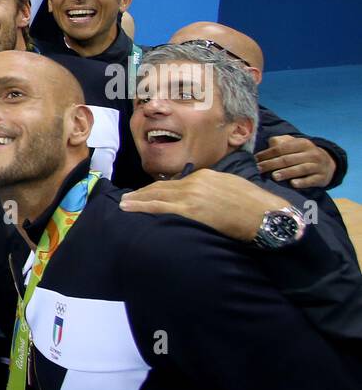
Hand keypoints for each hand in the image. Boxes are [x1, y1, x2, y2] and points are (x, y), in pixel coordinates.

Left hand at [120, 168, 290, 240]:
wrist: (265, 214)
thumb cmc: (254, 205)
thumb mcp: (230, 187)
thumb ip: (212, 188)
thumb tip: (201, 196)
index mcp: (205, 175)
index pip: (175, 182)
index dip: (158, 188)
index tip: (148, 193)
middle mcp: (195, 182)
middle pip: (162, 187)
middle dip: (143, 193)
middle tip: (128, 197)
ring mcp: (191, 196)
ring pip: (156, 196)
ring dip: (138, 199)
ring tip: (124, 203)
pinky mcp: (190, 210)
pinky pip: (160, 208)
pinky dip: (142, 207)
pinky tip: (131, 209)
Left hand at [255, 134, 336, 188]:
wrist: (327, 164)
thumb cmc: (303, 155)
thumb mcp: (295, 145)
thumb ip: (281, 143)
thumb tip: (267, 143)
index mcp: (303, 143)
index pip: (282, 148)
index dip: (267, 154)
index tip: (255, 159)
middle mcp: (312, 154)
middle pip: (288, 159)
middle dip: (272, 164)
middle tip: (259, 169)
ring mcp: (318, 166)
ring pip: (300, 169)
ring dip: (286, 173)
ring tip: (274, 176)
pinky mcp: (322, 178)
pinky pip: (311, 180)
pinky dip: (302, 182)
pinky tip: (293, 184)